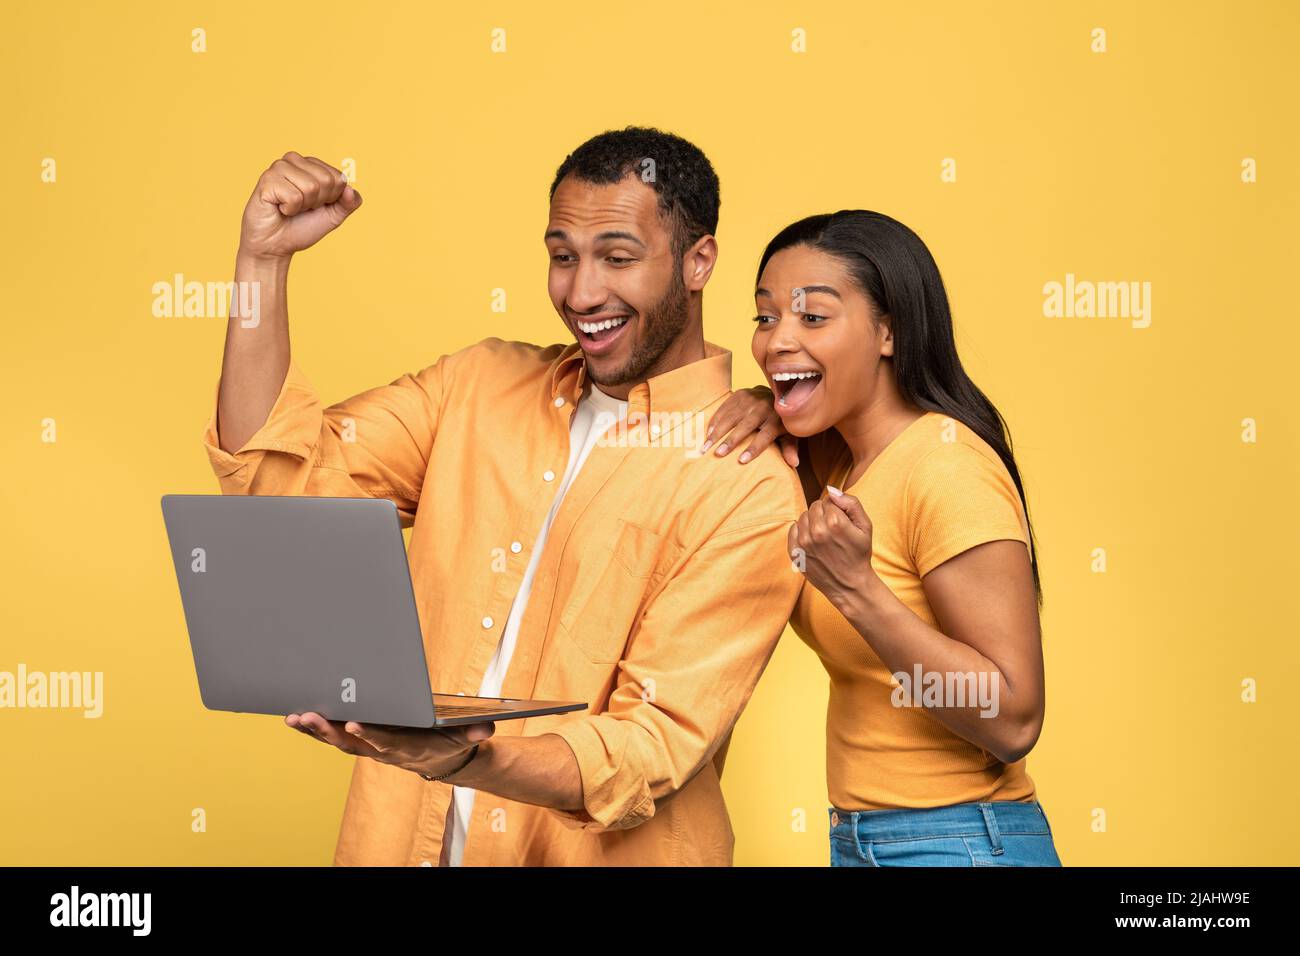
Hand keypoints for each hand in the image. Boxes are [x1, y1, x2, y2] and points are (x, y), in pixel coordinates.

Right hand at [239, 152, 362, 261]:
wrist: (275, 245)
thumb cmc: (301, 226)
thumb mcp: (333, 216)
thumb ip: (349, 203)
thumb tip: (351, 190)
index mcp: (311, 163)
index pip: (339, 177)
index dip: (331, 198)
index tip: (316, 205)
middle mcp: (294, 160)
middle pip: (326, 180)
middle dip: (318, 202)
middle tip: (301, 208)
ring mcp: (278, 167)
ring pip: (311, 187)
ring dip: (303, 206)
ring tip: (289, 207)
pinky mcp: (267, 179)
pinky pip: (294, 196)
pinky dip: (290, 209)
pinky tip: (279, 208)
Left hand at [285, 711, 494, 779]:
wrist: (441, 761)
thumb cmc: (450, 743)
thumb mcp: (465, 738)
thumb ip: (473, 732)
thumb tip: (485, 728)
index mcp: (408, 747)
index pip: (386, 742)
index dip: (370, 735)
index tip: (353, 725)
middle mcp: (383, 750)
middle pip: (352, 742)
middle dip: (329, 730)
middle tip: (308, 716)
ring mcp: (369, 747)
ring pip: (337, 740)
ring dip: (315, 730)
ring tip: (294, 717)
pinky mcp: (361, 741)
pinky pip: (334, 736)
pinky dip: (314, 729)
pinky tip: (296, 717)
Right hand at [702, 385, 797, 466]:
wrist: (777, 392)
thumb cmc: (781, 420)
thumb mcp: (789, 433)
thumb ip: (790, 447)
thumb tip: (794, 463)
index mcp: (776, 419)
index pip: (766, 435)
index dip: (754, 448)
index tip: (741, 461)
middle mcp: (763, 407)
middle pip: (746, 425)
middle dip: (731, 440)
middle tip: (718, 454)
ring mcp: (750, 399)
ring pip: (731, 417)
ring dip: (717, 432)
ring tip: (705, 446)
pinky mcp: (739, 394)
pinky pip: (724, 408)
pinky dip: (715, 421)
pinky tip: (707, 434)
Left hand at [788, 486, 879, 609]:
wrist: (850, 585)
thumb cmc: (859, 554)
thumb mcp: (865, 526)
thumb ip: (851, 503)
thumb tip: (831, 490)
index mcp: (835, 522)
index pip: (827, 500)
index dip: (836, 509)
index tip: (842, 522)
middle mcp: (817, 532)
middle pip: (814, 507)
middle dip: (823, 514)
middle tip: (833, 529)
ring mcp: (804, 543)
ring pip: (803, 517)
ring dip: (812, 522)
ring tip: (824, 536)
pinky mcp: (795, 552)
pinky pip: (793, 529)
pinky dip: (801, 531)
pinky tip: (813, 541)